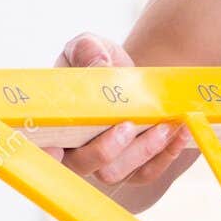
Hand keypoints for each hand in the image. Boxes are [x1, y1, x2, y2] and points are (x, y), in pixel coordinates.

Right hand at [44, 32, 189, 202]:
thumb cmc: (101, 62)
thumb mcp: (90, 47)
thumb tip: (100, 65)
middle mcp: (74, 151)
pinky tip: (181, 132)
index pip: (38, 147)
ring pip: (116, 173)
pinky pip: (147, 172)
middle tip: (127, 125)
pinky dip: (167, 154)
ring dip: (142, 151)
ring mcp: (105, 164)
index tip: (57, 148)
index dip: (43, 154)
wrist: (134, 79)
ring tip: (164, 126)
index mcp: (53, 123)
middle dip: (104, 150)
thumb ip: (87, 50)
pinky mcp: (134, 170)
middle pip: (82, 165)